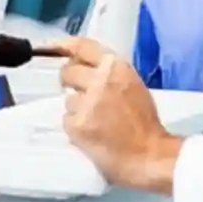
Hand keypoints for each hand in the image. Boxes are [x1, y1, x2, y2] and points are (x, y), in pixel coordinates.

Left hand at [53, 38, 182, 194]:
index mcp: (117, 67)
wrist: (149, 155)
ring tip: (96, 121)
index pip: (83, 47)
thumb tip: (83, 66)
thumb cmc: (145, 124)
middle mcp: (100, 80)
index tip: (53, 48)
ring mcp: (87, 102)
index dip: (64, 46)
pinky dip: (76, 128)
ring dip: (77, 109)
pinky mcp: (77, 125)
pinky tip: (92, 134)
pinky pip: (66, 120)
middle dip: (69, 81)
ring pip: (67, 99)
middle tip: (81, 94)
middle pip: (68, 71)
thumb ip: (109, 73)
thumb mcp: (132, 86)